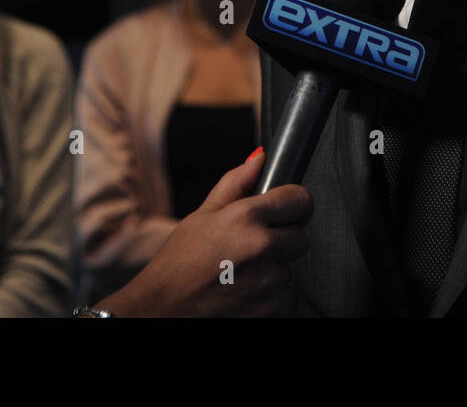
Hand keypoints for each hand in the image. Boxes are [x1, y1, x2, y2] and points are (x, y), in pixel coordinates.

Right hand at [95, 150, 311, 316]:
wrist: (165, 305)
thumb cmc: (179, 260)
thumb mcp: (204, 213)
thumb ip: (237, 182)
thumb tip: (260, 158)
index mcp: (246, 218)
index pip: (300, 200)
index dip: (294, 202)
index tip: (287, 207)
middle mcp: (261, 247)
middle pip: (301, 236)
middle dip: (284, 236)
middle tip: (256, 241)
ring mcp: (266, 281)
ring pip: (290, 266)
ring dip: (274, 265)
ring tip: (242, 266)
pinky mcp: (268, 307)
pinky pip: (282, 292)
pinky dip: (267, 290)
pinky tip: (242, 285)